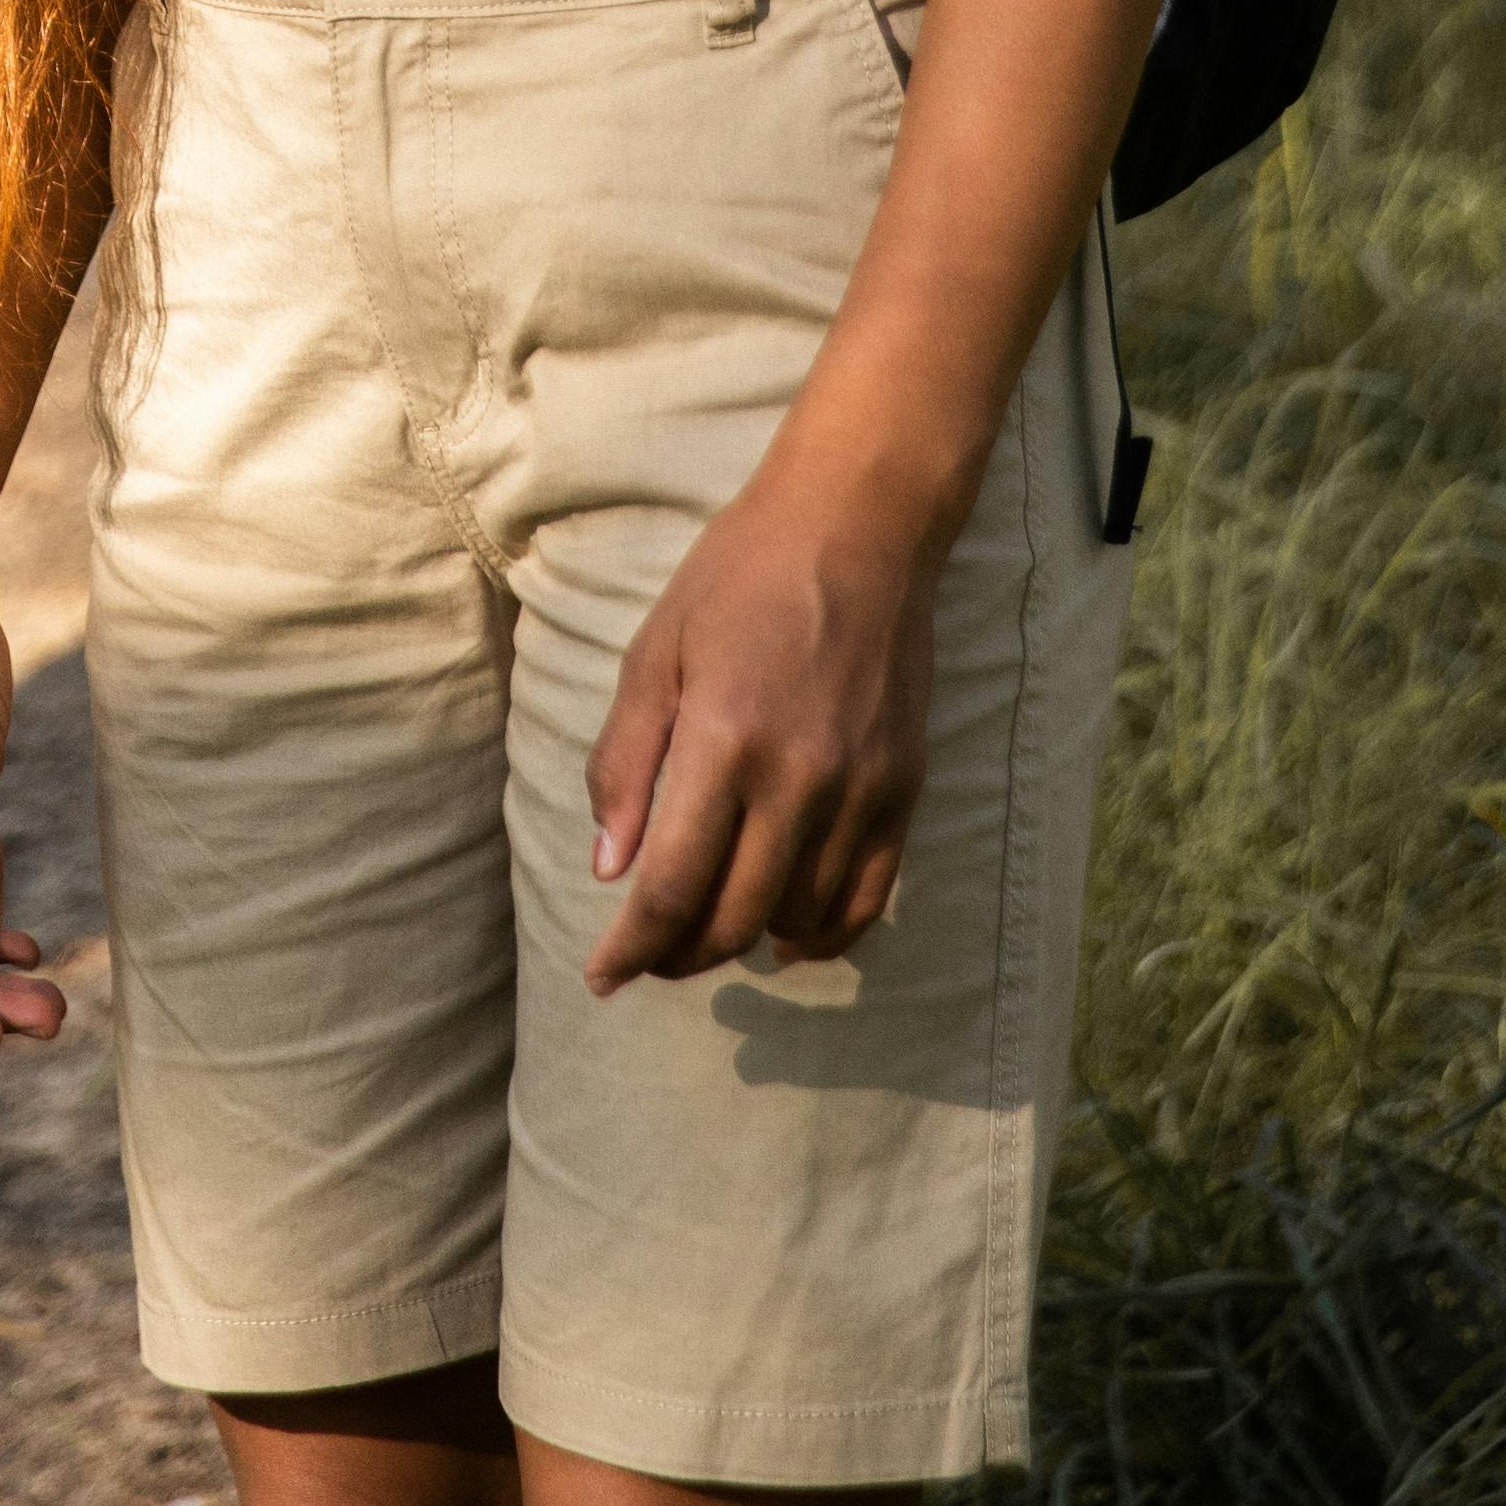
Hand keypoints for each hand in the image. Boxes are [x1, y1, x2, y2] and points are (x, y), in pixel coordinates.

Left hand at [582, 451, 947, 985]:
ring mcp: (861, 789)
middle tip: (648, 958)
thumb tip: (610, 868)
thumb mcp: (655, 654)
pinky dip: (825, 934)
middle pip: (732, 917)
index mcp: (723, 741)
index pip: (672, 886)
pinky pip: (868, 898)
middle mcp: (798, 778)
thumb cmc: (738, 578)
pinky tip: (789, 938)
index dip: (632, 948)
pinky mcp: (905, 788)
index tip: (601, 977)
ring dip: (744, 942)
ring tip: (706, 935)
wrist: (859, 527)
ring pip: (798, 917)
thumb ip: (625, 764)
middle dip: (678, 957)